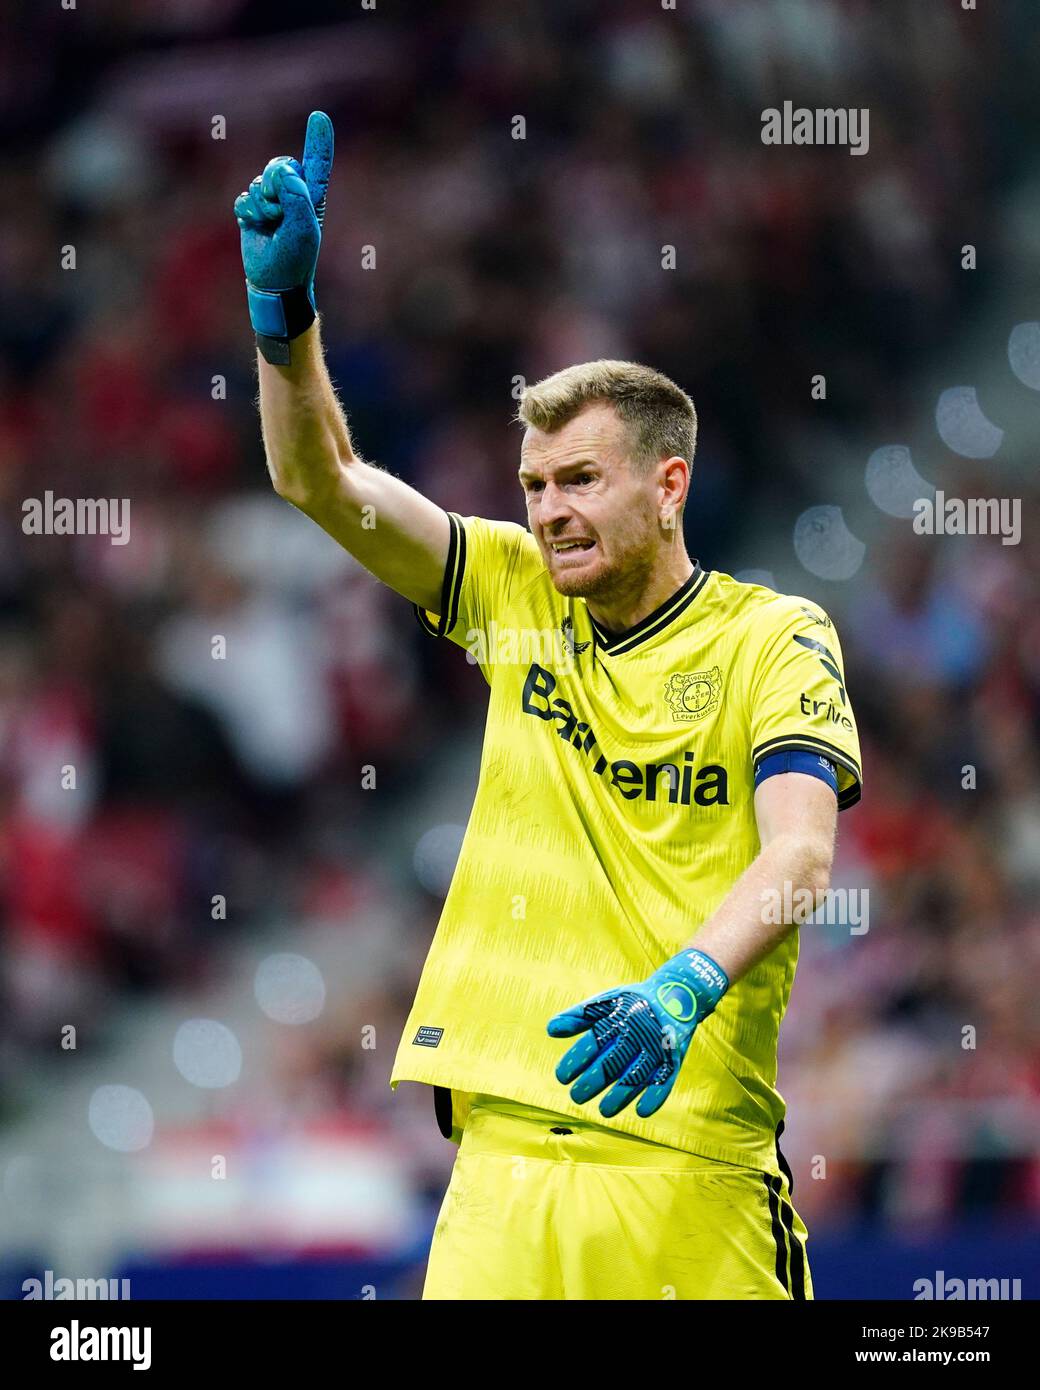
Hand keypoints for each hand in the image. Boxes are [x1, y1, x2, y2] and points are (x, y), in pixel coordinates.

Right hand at [234, 111, 333, 357]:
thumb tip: (285, 172)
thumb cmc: (296, 258)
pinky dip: (248, 213)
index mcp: (312, 197)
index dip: (318, 140)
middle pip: (279, 165)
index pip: (317, 163)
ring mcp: (271, 202)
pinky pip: (244, 198)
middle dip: (275, 182)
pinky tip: (256, 228)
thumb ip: (297, 197)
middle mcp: (293, 195)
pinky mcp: (252, 211)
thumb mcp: (304, 229)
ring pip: (259, 184)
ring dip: (262, 206)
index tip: (319, 117)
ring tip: (270, 227)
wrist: (274, 281)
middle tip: (278, 209)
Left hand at [546, 948, 728, 1118]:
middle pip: (612, 1064)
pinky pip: (665, 1081)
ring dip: (619, 1098)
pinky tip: (641, 1111)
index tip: (561, 1077)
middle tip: (576, 1096)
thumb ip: (577, 1016)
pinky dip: (654, 1098)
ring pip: (636, 1078)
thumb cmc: (632, 1003)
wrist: (678, 994)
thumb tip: (550, 1030)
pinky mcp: (674, 1059)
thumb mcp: (605, 1002)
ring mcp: (657, 1048)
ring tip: (603, 1110)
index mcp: (617, 1018)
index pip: (592, 1043)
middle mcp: (637, 1033)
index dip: (575, 1062)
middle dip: (591, 1083)